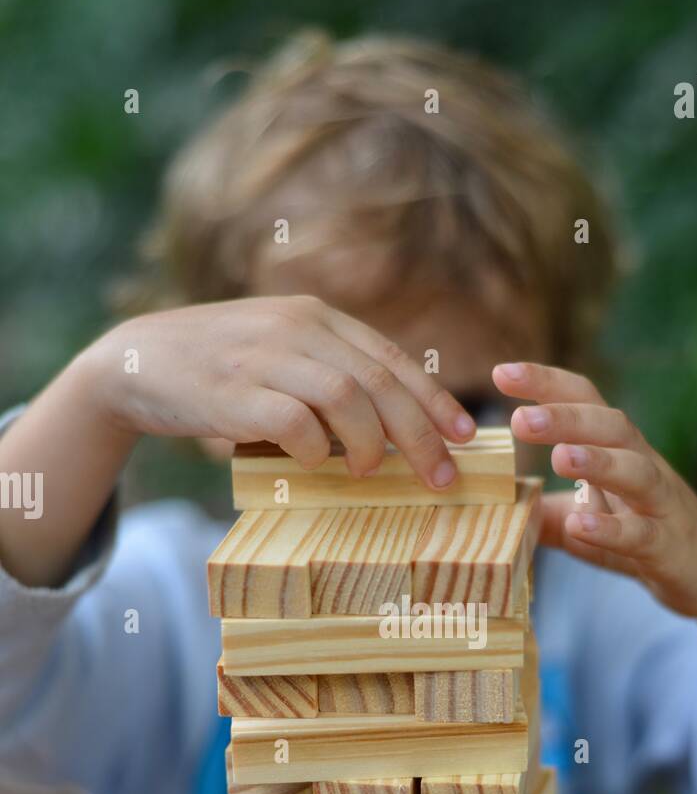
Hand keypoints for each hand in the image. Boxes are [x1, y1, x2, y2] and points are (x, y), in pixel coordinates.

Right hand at [86, 295, 475, 489]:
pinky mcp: (234, 391)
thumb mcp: (278, 353)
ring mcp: (264, 356)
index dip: (433, 400)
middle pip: (380, 382)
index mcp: (314, 317)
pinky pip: (296, 422)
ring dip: (370, 443)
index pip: (390, 359)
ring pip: (347, 398)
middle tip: (440, 476)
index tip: (464, 437)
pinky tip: (316, 464)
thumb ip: (327, 374)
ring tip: (370, 472)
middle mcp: (296, 328)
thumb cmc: (219, 369)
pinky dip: (315, 449)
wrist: (135, 361)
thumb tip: (391, 427)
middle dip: (419, 433)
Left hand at [493, 361, 696, 620]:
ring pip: (636, 472)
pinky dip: (612, 529)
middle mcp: (644, 466)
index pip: (585, 402)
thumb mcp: (589, 520)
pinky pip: (643, 534)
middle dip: (566, 418)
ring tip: (559, 458)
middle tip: (520, 419)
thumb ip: (545, 514)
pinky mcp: (670, 546)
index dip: (547, 383)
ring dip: (597, 461)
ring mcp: (662, 505)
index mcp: (620, 450)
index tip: (500, 373)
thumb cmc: (646, 535)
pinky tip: (580, 524)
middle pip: (611, 427)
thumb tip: (493, 508)